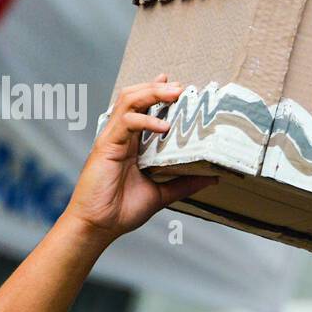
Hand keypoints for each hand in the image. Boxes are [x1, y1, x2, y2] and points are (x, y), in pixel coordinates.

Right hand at [63, 74, 216, 244]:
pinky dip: (145, 119)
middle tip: (182, 87)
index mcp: (131, 143)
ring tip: (174, 93)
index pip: (142, 108)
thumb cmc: (122, 209)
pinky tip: (164, 126)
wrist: (99, 225)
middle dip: (157, 88)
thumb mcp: (161, 194)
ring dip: (152, 93)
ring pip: (128, 101)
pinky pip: (126, 123)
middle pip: (135, 97)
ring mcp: (112, 138)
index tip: (178, 86)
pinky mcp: (106, 146)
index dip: (156, 92)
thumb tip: (213, 179)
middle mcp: (120, 136)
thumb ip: (184, 183)